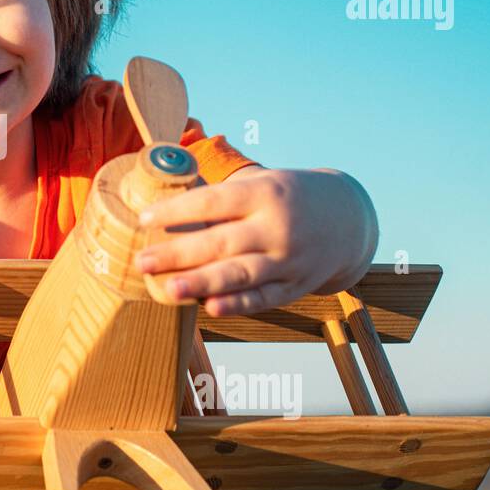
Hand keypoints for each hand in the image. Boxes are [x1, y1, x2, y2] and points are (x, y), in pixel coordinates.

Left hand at [133, 168, 375, 316]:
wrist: (347, 218)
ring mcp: (289, 259)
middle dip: (178, 253)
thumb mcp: (262, 182)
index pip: (213, 201)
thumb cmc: (287, 197)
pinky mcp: (296, 285)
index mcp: (265, 193)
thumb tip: (164, 204)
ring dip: (203, 283)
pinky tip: (209, 308)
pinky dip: (237, 304)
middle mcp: (278, 226)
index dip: (176, 211)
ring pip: (241, 273)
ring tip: (169, 289)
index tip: (143, 219)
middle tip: (142, 262)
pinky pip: (263, 298)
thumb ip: (221, 196)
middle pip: (222, 241)